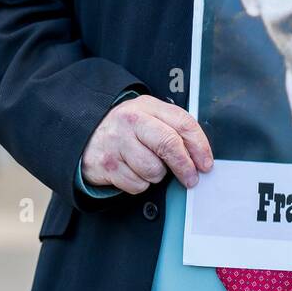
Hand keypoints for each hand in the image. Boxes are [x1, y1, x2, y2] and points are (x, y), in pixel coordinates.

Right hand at [81, 95, 212, 194]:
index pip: (182, 123)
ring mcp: (117, 143)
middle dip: (185, 166)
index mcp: (147, 106)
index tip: (206, 163)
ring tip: (148, 166)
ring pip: (153, 170)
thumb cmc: (126, 128)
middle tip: (191, 178)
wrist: (86, 134)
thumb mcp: (148, 116)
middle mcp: (131, 121)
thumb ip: (172, 128)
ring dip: (157, 175)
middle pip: (169, 144)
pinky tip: (133, 172)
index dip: (200, 146)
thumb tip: (199, 154)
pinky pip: (137, 184)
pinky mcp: (107, 165)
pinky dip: (140, 184)